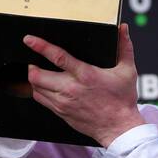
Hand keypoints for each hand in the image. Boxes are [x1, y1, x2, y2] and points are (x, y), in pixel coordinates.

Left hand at [24, 23, 143, 147]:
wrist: (119, 128)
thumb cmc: (122, 101)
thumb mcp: (127, 71)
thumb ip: (124, 47)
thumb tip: (123, 29)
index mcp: (86, 75)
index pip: (58, 57)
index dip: (41, 46)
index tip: (29, 40)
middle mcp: (71, 89)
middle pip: (37, 75)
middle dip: (31, 66)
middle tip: (33, 60)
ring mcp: (64, 103)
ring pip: (36, 88)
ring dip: (34, 78)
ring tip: (37, 72)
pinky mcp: (61, 112)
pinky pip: (41, 100)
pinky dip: (38, 91)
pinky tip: (44, 87)